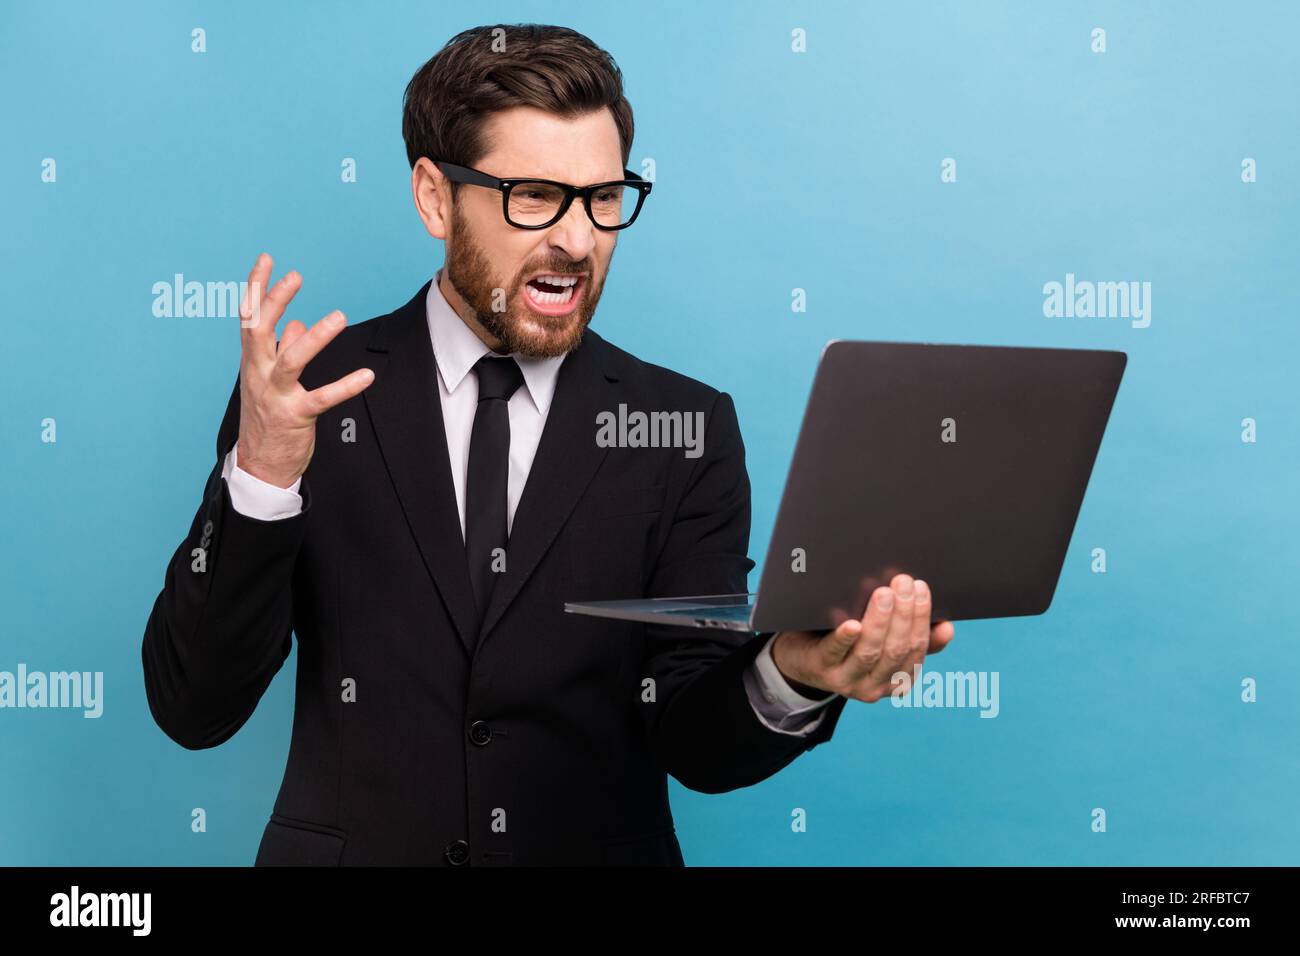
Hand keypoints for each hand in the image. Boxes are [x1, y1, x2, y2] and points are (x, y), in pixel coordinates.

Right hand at [235, 253, 375, 487]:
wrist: (259, 465)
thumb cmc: (267, 417)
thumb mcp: (270, 380)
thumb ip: (282, 349)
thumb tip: (296, 324)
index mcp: (252, 361)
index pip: (249, 317)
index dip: (258, 288)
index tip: (267, 259)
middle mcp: (258, 374)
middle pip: (259, 331)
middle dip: (275, 301)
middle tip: (296, 276)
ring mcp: (275, 396)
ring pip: (291, 361)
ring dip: (316, 339)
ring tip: (339, 316)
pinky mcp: (296, 417)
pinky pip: (322, 398)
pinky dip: (345, 386)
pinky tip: (367, 376)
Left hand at [770, 573, 955, 701]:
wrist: (800, 659)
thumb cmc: (850, 644)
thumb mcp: (884, 644)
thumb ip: (915, 639)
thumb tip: (948, 628)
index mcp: (897, 679)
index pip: (917, 648)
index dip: (921, 618)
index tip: (921, 588)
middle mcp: (875, 686)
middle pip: (895, 650)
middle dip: (903, 614)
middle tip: (903, 581)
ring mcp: (847, 680)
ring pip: (870, 652)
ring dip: (880, 621)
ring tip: (884, 592)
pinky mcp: (821, 668)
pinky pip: (835, 653)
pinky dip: (846, 638)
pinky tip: (852, 624)